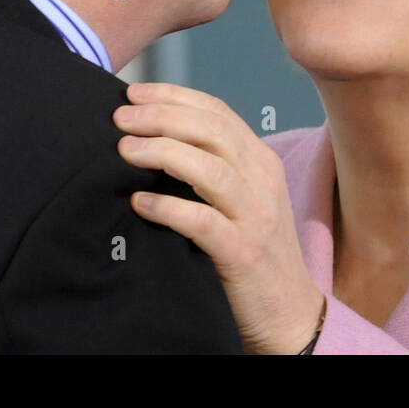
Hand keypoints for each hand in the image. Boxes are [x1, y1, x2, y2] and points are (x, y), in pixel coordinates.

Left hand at [113, 81, 324, 354]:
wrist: (288, 315)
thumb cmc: (251, 253)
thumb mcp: (239, 198)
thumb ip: (209, 167)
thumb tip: (150, 137)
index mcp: (260, 160)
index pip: (217, 112)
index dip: (174, 96)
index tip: (135, 92)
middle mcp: (263, 180)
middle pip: (212, 131)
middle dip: (162, 116)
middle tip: (120, 116)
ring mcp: (256, 215)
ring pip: (210, 168)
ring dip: (162, 152)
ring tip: (125, 150)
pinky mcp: (244, 253)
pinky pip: (203, 222)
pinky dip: (168, 208)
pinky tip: (139, 202)